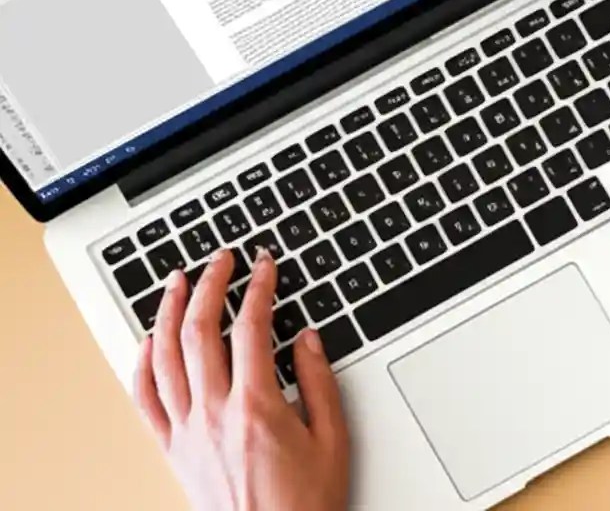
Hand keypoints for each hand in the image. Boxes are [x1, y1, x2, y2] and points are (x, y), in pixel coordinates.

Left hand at [133, 249, 349, 510]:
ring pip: (164, 357)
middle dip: (211, 285)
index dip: (258, 287)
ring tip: (178, 282)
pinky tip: (147, 342)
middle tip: (221, 260)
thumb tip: (307, 340)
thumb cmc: (306, 505)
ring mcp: (187, 432)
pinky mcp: (173, 450)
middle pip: (200, 331)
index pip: (251, 327)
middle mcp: (214, 414)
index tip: (264, 265)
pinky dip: (141, 364)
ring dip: (168, 311)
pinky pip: (145, 399)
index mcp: (257, 407)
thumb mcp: (333, 440)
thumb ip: (319, 383)